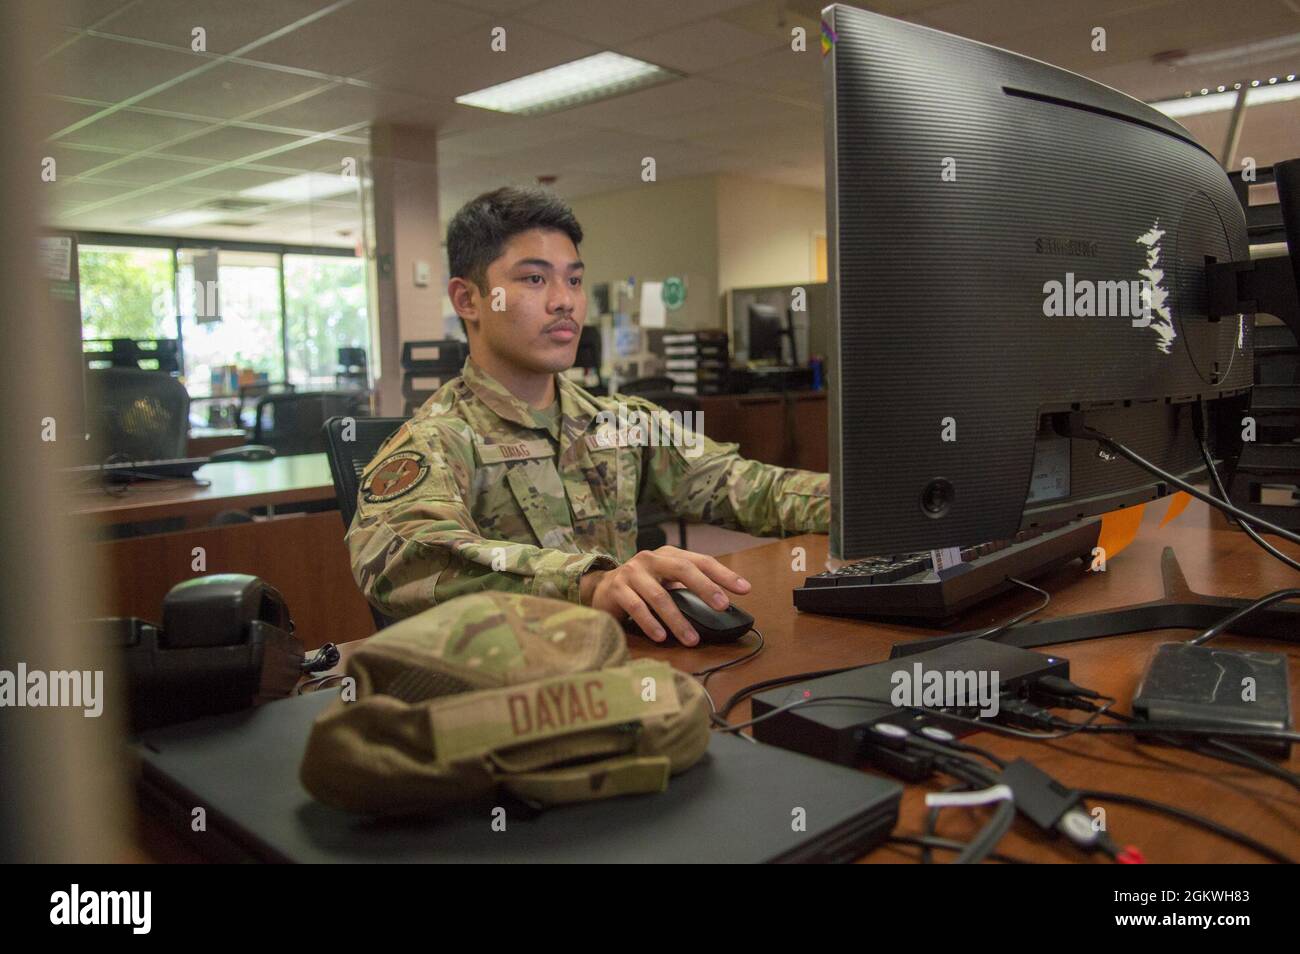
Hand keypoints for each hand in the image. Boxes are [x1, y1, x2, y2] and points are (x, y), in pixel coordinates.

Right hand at [580, 546, 750, 646]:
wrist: (600, 588)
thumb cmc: (642, 587)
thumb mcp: (666, 582)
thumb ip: (688, 588)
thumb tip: (723, 605)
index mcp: (668, 555)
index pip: (700, 561)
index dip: (723, 574)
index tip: (745, 589)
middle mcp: (650, 559)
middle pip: (682, 569)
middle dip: (705, 588)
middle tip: (722, 606)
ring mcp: (632, 572)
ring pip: (659, 595)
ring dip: (677, 619)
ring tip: (692, 639)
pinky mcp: (616, 589)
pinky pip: (636, 607)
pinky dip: (650, 623)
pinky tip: (661, 637)